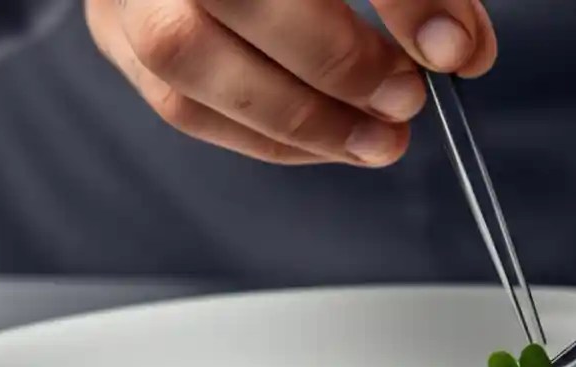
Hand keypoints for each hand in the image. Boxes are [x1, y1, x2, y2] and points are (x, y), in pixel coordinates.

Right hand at [85, 0, 496, 164]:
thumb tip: (460, 51)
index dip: (396, 1)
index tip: (450, 49)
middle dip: (335, 66)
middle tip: (408, 101)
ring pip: (184, 56)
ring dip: (296, 120)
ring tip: (377, 142)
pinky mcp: (116, 31)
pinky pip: (181, 103)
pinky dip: (267, 137)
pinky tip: (330, 142)